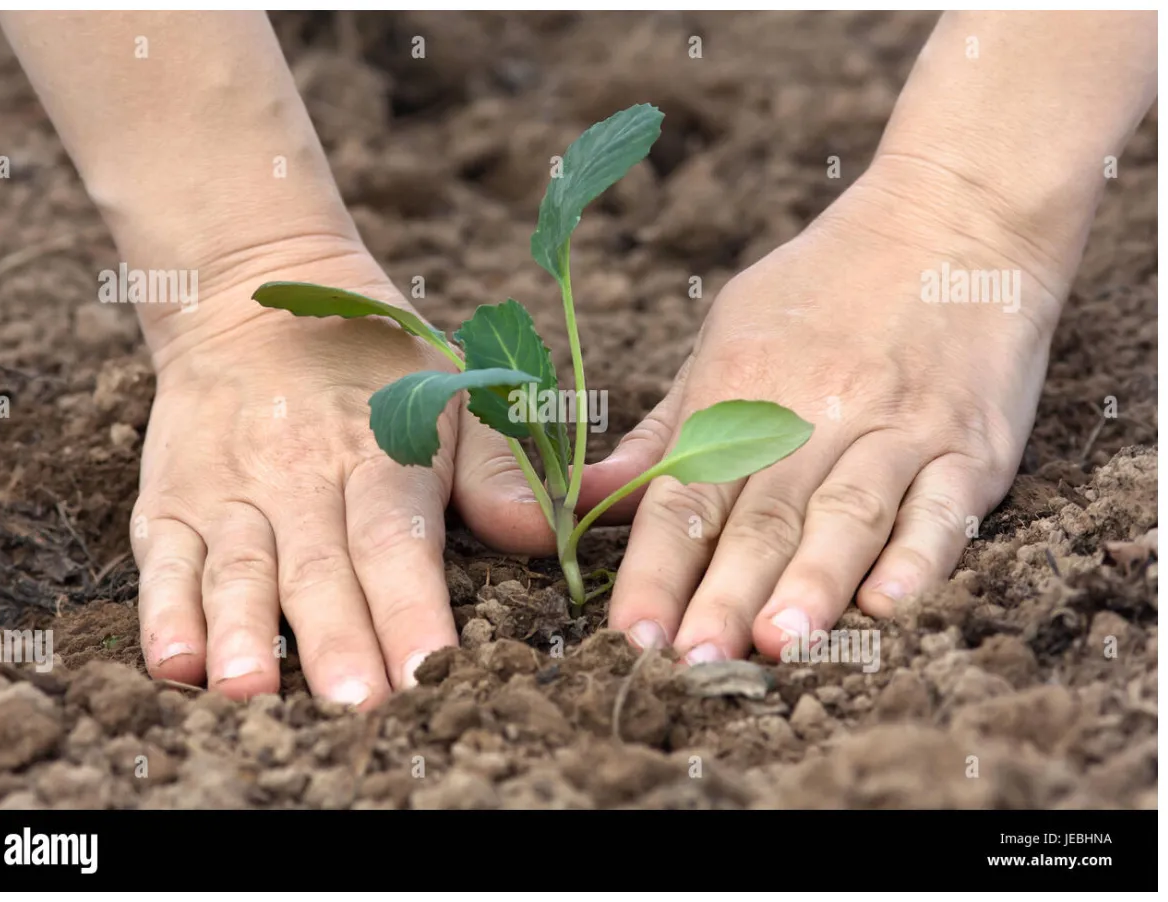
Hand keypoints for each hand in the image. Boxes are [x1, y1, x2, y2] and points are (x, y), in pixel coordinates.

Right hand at [134, 241, 547, 703]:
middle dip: (338, 641)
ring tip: (254, 691)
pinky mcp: (173, 501)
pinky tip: (176, 663)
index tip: (430, 667)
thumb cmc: (377, 364)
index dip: (410, 606)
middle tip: (357, 707)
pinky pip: (165, 561)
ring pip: (239, 569)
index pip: (394, 538)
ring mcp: (230, 490)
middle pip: (319, 568)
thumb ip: (499, 468)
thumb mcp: (454, 390)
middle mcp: (299, 475)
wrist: (253, 300)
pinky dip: (164, 613)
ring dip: (244, 634)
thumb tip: (545, 533)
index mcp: (378, 452)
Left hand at [579, 160, 1067, 660]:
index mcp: (741, 392)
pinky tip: (890, 604)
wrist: (950, 216)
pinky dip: (918, 557)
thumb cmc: (822, 287)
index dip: (657, 569)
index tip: (630, 632)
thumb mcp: (725, 336)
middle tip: (693, 663)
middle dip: (723, 596)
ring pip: (846, 516)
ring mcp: (895, 429)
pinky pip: (942, 506)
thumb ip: (666, 429)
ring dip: (811, 582)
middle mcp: (814, 415)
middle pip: (761, 519)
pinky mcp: (970, 442)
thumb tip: (586, 493)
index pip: (688, 496)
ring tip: (779, 644)